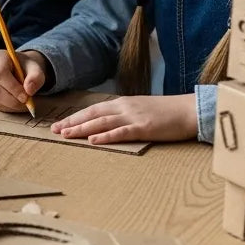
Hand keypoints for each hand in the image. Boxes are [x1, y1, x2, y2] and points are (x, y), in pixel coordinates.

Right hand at [0, 49, 49, 111]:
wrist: (20, 68)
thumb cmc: (26, 67)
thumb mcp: (35, 68)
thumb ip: (36, 76)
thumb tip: (29, 91)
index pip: (0, 73)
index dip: (13, 87)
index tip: (26, 96)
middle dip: (13, 99)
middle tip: (27, 102)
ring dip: (11, 105)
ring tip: (24, 103)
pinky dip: (8, 107)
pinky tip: (17, 104)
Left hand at [51, 94, 197, 144]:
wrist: (189, 110)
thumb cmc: (166, 112)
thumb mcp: (140, 109)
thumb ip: (124, 115)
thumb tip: (108, 123)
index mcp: (122, 103)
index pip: (93, 110)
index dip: (76, 117)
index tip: (60, 124)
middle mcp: (124, 107)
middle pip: (92, 114)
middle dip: (72, 123)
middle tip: (55, 131)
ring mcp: (134, 117)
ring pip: (102, 122)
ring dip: (82, 129)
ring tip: (67, 135)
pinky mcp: (144, 127)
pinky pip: (121, 132)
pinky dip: (106, 136)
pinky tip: (93, 141)